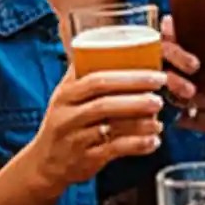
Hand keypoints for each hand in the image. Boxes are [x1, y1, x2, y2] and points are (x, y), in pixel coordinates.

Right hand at [27, 67, 167, 190]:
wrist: (45, 163)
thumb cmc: (63, 121)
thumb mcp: (65, 95)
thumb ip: (84, 73)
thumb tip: (110, 42)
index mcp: (66, 94)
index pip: (97, 80)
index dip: (129, 76)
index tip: (155, 74)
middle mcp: (68, 115)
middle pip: (104, 103)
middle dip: (137, 98)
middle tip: (160, 95)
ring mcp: (75, 139)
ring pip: (110, 127)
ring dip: (140, 123)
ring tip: (159, 120)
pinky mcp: (86, 159)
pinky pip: (114, 151)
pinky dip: (136, 145)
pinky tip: (153, 141)